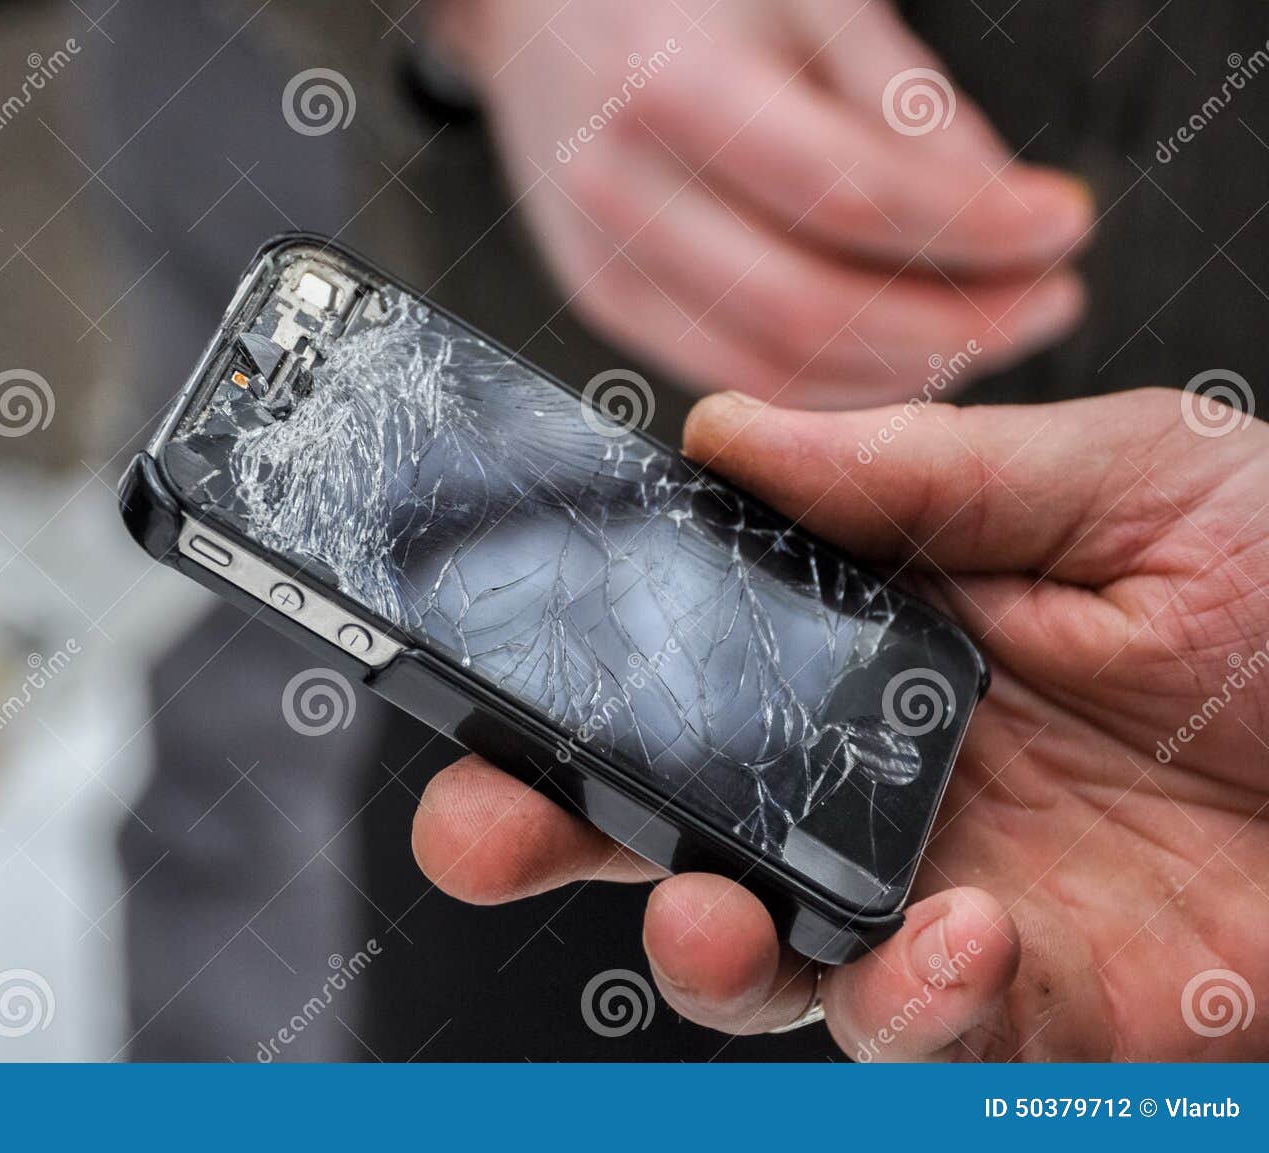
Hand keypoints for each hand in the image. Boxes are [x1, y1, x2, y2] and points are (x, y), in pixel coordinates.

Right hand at [410, 386, 1268, 1059]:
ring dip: (699, 949)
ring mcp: (955, 908)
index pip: (697, 668)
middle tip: (483, 825)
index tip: (495, 671)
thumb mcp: (1123, 485)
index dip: (583, 680)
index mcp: (888, 651)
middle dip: (554, 834)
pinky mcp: (1043, 1015)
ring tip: (707, 911)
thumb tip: (728, 434)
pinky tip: (955, 938)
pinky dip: (909, 1004)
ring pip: (765, 965)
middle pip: (676, 827)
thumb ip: (918, 473)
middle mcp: (893, 789)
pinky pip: (923, 1041)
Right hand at [434, 0, 1092, 406]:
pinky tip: (901, 349)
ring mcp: (607, 265)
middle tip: (1049, 303)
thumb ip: (908, 110)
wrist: (539, 16)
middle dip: (956, 326)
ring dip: (905, 372)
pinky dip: (838, 382)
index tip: (1063, 226)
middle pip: (813, 312)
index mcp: (673, 89)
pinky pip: (741, 377)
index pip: (852, 198)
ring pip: (778, 371)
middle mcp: (623, 194)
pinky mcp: (609, 306)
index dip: (976, 231)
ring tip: (989, 328)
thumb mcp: (809, 1)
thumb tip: (1006, 222)